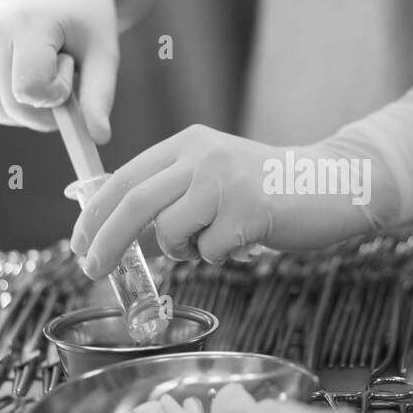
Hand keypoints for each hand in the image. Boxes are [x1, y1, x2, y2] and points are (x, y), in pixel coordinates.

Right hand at [0, 0, 120, 141]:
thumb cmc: (86, 20)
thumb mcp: (104, 55)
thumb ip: (99, 97)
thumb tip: (99, 138)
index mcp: (28, 22)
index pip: (31, 90)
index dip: (57, 94)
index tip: (71, 67)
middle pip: (12, 107)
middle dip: (45, 109)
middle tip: (64, 77)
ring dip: (28, 105)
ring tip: (44, 66)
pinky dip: (8, 96)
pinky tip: (23, 66)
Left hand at [70, 126, 380, 277]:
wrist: (333, 183)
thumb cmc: (268, 190)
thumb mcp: (214, 174)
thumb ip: (172, 191)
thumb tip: (117, 228)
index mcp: (188, 143)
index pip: (124, 177)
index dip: (94, 214)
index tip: (79, 243)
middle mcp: (202, 155)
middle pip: (134, 202)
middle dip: (106, 241)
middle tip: (91, 269)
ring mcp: (225, 181)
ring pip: (171, 232)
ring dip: (182, 251)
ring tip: (212, 242)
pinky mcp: (248, 211)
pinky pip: (209, 251)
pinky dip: (219, 257)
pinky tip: (243, 240)